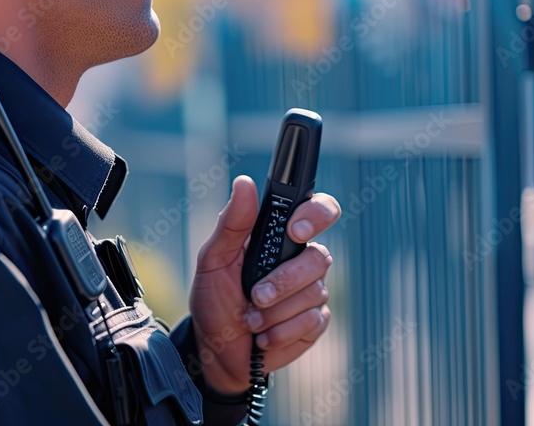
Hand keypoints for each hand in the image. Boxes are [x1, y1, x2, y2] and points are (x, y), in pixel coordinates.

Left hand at [188, 176, 339, 394]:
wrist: (216, 350)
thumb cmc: (215, 299)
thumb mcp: (214, 260)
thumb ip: (232, 223)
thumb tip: (244, 183)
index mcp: (280, 238)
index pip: (318, 211)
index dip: (316, 215)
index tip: (295, 230)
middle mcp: (302, 260)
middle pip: (320, 257)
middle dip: (284, 280)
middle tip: (256, 295)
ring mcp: (312, 291)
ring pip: (314, 292)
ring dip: (275, 311)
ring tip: (251, 319)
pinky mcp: (316, 321)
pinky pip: (312, 321)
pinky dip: (281, 331)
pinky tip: (264, 335)